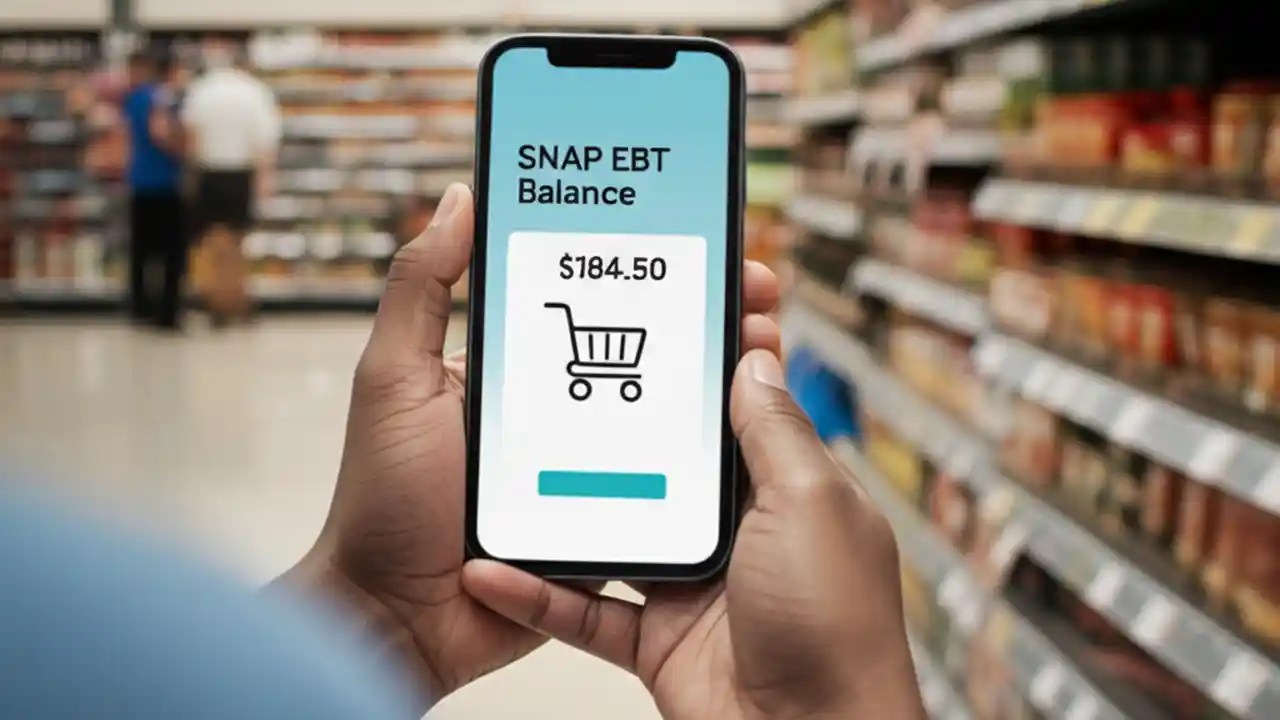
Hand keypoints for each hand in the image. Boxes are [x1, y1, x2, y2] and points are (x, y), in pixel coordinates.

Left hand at [279, 182, 785, 712]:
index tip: (697, 242)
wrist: (398, 620)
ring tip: (762, 349)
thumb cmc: (383, 504)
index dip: (647, 270)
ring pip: (664, 417)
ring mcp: (583, 467)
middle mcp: (556, 411)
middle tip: (754, 297)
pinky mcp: (603, 519)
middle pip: (643, 354)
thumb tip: (459, 197)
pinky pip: (662, 486)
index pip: (591, 303)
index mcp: (513, 370)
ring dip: (718, 385)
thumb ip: (421, 288)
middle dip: (705, 320)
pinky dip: (704, 462)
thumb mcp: (393, 378)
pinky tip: (744, 431)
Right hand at [463, 350, 926, 719]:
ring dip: (558, 506)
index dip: (709, 353)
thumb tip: (754, 356)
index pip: (739, 404)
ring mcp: (690, 583)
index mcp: (783, 487)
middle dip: (616, 418)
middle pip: (663, 458)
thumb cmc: (835, 628)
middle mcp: (735, 528)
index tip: (667, 303)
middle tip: (563, 364)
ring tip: (507, 461)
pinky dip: (536, 591)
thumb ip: (773, 432)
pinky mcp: (651, 636)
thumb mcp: (810, 503)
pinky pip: (581, 608)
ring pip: (610, 528)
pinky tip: (493, 568)